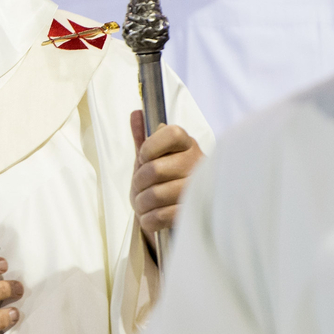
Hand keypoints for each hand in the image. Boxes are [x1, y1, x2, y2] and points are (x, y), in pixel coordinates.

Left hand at [130, 110, 203, 235]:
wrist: (180, 214)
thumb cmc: (165, 181)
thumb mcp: (152, 158)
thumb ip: (143, 137)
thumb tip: (136, 113)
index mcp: (187, 145)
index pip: (172, 133)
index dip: (150, 147)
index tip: (143, 157)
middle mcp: (197, 164)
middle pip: (154, 170)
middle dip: (138, 182)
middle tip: (140, 187)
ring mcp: (197, 190)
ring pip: (155, 195)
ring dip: (141, 203)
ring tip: (143, 204)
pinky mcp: (193, 213)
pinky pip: (161, 216)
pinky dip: (148, 219)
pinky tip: (150, 217)